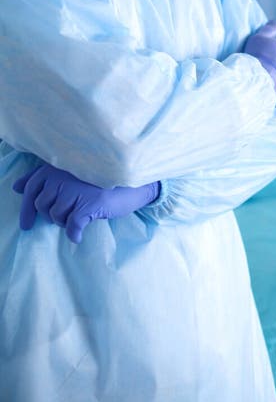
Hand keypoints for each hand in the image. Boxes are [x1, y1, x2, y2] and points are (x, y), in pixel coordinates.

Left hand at [13, 163, 159, 243]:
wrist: (133, 182)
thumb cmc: (100, 179)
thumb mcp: (71, 173)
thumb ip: (44, 177)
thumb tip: (16, 186)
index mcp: (57, 166)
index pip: (30, 188)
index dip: (26, 209)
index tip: (26, 225)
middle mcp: (63, 175)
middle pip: (42, 205)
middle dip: (53, 215)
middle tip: (69, 214)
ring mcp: (76, 189)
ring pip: (56, 216)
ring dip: (65, 222)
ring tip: (80, 216)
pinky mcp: (89, 204)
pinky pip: (72, 226)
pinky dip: (74, 233)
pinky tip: (79, 234)